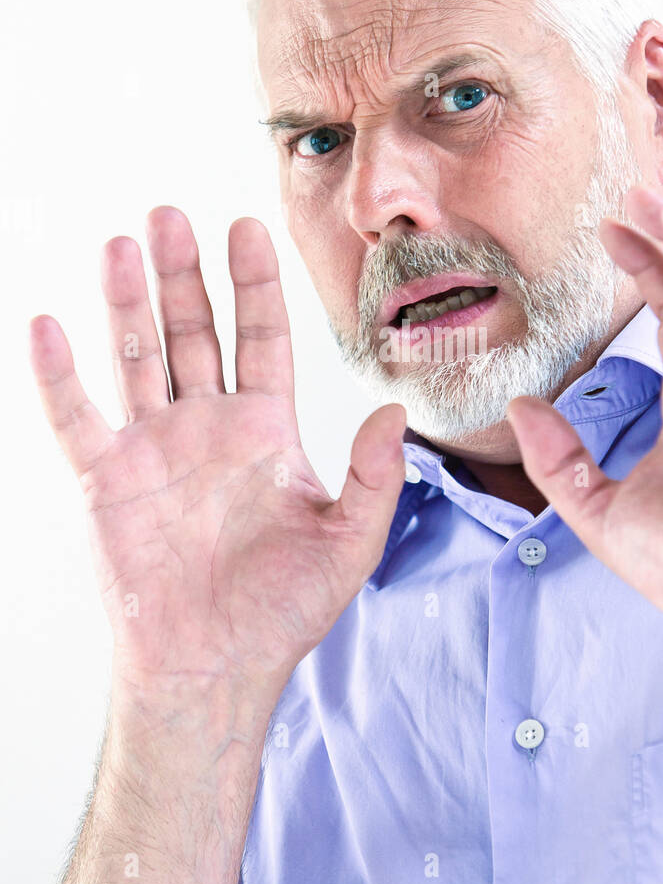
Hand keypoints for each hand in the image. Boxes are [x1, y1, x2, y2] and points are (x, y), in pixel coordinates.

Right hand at [29, 208, 406, 697]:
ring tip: (122, 243)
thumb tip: (395, 411)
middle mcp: (207, 426)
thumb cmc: (283, 611)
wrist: (214, 668)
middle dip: (182, 274)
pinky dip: (58, 374)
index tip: (246, 225)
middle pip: (193, 331)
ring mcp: (153, 448)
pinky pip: (76, 416)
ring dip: (127, 302)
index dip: (253, 283)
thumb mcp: (347, 542)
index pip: (261, 337)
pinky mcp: (106, 480)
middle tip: (170, 215)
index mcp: (265, 430)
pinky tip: (48, 324)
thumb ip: (374, 476)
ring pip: (137, 356)